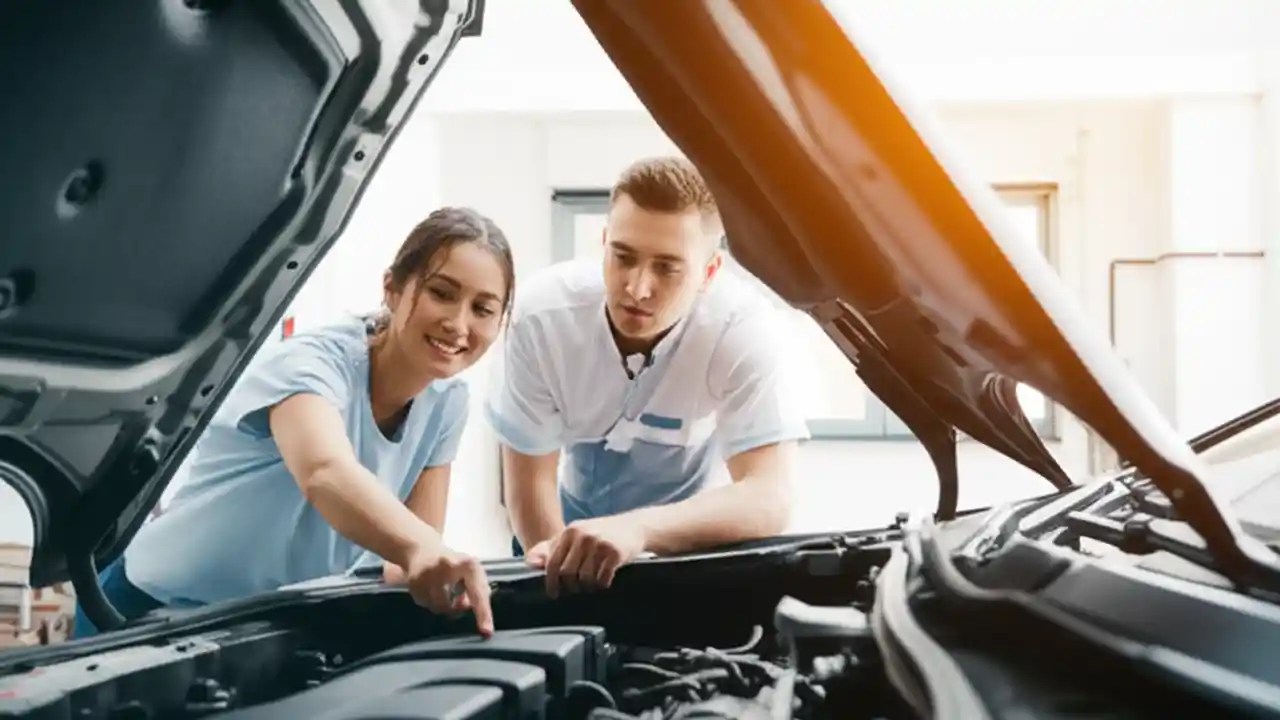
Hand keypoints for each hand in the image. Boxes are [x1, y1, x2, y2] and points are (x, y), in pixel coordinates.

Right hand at [392, 545, 493, 636]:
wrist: (423, 549)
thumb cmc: (454, 563)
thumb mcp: (472, 571)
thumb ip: (478, 590)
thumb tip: (471, 607)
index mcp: (468, 564)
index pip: (478, 593)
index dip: (483, 613)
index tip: (487, 632)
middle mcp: (447, 566)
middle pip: (453, 606)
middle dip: (456, 607)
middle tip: (457, 597)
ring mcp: (428, 573)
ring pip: (438, 607)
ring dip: (443, 605)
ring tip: (444, 590)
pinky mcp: (413, 581)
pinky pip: (424, 604)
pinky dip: (429, 601)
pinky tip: (431, 588)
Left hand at [527, 516, 647, 597]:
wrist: (634, 527)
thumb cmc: (600, 534)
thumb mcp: (575, 536)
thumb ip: (551, 548)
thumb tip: (530, 563)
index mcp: (570, 532)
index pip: (552, 563)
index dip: (551, 582)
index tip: (554, 594)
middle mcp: (583, 536)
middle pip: (567, 574)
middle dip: (572, 586)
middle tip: (578, 588)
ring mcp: (599, 544)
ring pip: (585, 578)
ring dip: (588, 586)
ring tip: (593, 583)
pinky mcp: (615, 553)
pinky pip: (602, 579)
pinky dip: (602, 584)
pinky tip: (605, 580)